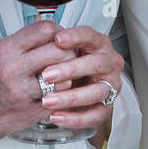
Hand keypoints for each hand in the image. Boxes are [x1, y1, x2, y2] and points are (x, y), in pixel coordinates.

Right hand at [0, 22, 76, 145]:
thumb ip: (22, 42)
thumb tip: (49, 31)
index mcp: (7, 50)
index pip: (45, 29)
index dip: (59, 32)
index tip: (61, 38)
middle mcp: (14, 69)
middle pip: (59, 51)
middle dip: (69, 53)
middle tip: (67, 57)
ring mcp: (22, 93)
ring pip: (63, 78)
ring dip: (68, 78)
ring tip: (61, 78)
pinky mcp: (28, 113)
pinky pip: (58, 101)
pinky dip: (61, 97)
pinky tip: (55, 94)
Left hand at [38, 25, 123, 146]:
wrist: (84, 89)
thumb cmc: (73, 64)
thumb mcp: (66, 50)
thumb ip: (56, 43)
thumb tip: (37, 30)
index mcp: (99, 44)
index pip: (90, 36)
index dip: (75, 37)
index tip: (57, 40)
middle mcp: (109, 63)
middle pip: (95, 63)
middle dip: (70, 69)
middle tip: (47, 74)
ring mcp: (110, 86)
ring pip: (96, 92)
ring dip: (70, 97)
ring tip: (47, 101)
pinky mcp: (107, 107)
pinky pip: (94, 115)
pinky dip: (74, 118)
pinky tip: (56, 117)